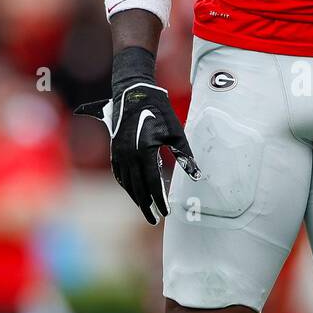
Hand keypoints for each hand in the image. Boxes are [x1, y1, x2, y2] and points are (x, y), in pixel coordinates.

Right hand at [76, 49, 199, 224]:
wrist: (133, 92)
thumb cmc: (159, 110)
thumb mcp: (176, 132)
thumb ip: (186, 156)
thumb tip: (197, 176)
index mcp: (144, 151)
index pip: (152, 183)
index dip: (159, 200)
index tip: (166, 213)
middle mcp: (128, 155)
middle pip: (137, 187)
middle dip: (146, 205)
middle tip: (154, 220)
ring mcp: (119, 152)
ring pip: (126, 182)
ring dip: (135, 197)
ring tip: (145, 209)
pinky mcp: (114, 149)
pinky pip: (119, 173)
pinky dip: (126, 185)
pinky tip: (132, 191)